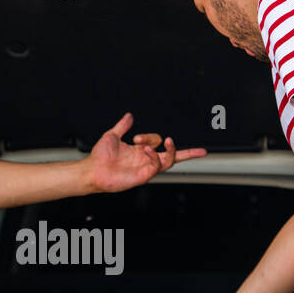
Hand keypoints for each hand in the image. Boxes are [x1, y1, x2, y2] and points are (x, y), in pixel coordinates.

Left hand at [86, 112, 206, 192]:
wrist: (92, 170)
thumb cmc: (100, 156)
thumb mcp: (112, 136)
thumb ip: (122, 126)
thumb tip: (130, 115)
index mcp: (141, 151)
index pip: (158, 143)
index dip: (152, 137)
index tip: (136, 138)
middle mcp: (146, 160)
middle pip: (174, 157)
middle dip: (190, 154)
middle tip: (201, 151)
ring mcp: (145, 169)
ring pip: (168, 162)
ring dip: (171, 151)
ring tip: (164, 141)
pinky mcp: (142, 177)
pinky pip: (156, 167)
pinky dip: (154, 156)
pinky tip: (146, 151)